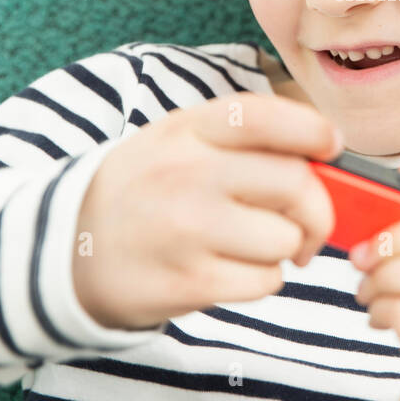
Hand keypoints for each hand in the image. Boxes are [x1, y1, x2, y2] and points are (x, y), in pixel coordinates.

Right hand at [72, 93, 342, 329]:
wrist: (68, 249)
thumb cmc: (146, 189)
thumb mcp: (178, 140)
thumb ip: (243, 138)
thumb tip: (326, 152)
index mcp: (187, 130)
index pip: (265, 117)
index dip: (313, 130)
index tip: (331, 146)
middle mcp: (187, 174)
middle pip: (295, 185)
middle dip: (318, 211)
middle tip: (309, 226)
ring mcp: (187, 230)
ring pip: (286, 240)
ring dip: (286, 250)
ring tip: (254, 248)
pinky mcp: (188, 282)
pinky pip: (266, 282)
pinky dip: (263, 281)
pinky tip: (233, 272)